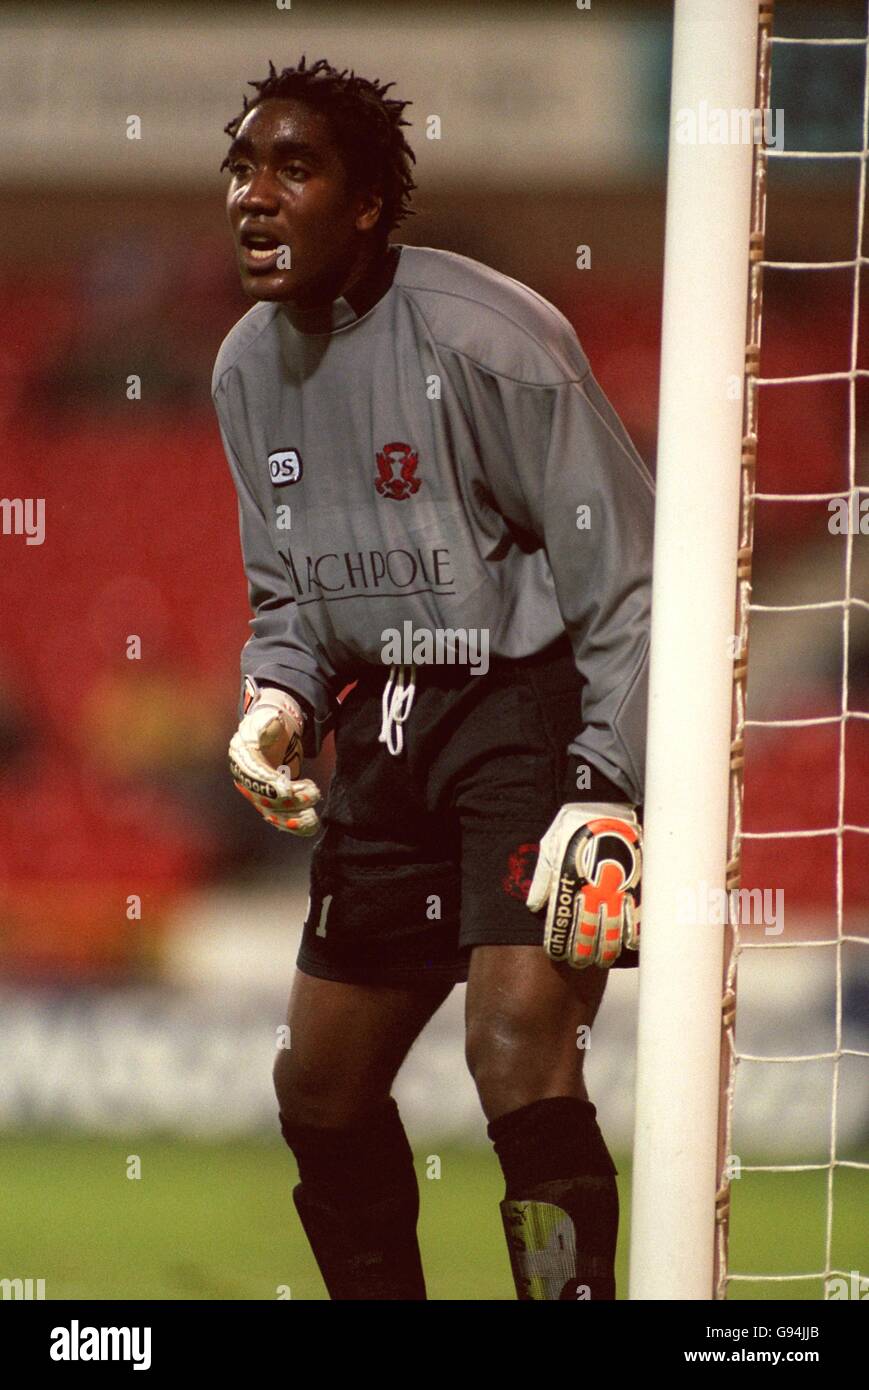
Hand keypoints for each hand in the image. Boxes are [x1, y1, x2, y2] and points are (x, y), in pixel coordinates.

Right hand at [228, 680, 321, 835]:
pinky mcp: (274, 803)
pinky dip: (295, 826)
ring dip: (293, 819)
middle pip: (264, 798)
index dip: (268, 784)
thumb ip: (267, 722)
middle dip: (288, 801)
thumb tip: (270, 722)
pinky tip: (310, 826)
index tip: (286, 788)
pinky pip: (281, 818)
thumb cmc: (270, 723)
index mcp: (241, 757)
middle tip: (312, 792)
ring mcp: (259, 794)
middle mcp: (247, 780)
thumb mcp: (267, 717)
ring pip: (273, 813)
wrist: (275, 734)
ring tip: (312, 817)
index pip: (252, 775)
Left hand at [526, 803, 641, 967]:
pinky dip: (634, 934)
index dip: (560, 944)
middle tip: (580, 962)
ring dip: (607, 950)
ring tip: (602, 958)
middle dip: (583, 953)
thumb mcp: (548, 847)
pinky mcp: (637, 884)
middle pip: (589, 937)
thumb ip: (542, 879)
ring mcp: (618, 890)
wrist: (605, 802)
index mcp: (570, 885)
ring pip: (613, 933)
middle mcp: (594, 892)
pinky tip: (629, 943)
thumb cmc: (573, 825)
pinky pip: (639, 917)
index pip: (563, 926)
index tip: (558, 953)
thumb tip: (533, 907)